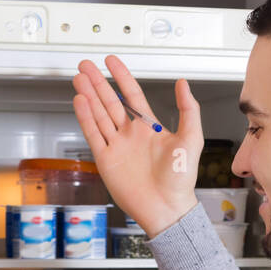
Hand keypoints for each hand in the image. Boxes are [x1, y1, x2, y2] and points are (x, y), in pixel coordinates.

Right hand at [71, 55, 203, 236]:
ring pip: (99, 115)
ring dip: (88, 96)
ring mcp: (117, 147)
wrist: (167, 208)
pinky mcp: (106, 160)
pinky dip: (85, 118)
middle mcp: (131, 135)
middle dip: (97, 83)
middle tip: (85, 66)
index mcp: (150, 128)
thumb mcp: (191, 139)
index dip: (121, 77)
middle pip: (110, 102)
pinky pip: (93, 135)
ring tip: (79, 79)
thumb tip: (183, 84)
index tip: (111, 62)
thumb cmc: (181, 179)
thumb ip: (188, 110)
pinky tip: (80, 102)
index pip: (132, 95)